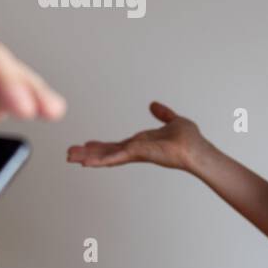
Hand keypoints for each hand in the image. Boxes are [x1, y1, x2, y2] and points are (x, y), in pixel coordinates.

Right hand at [66, 101, 206, 172]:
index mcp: (141, 143)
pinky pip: (116, 156)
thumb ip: (163, 114)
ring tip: (70, 158)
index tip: (87, 145)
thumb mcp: (173, 121)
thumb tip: (153, 105)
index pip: (116, 145)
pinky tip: (87, 162)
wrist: (197, 149)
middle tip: (69, 155)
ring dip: (88, 157)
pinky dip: (100, 159)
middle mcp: (136, 150)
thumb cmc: (190, 140)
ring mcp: (136, 153)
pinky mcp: (138, 153)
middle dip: (88, 153)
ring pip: (107, 155)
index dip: (101, 146)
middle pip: (107, 152)